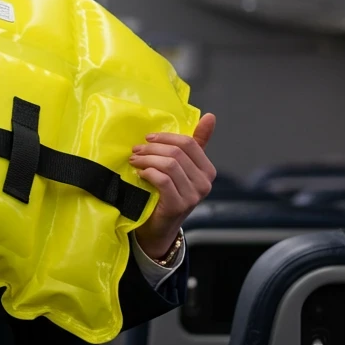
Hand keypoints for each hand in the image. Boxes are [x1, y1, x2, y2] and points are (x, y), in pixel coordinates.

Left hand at [131, 113, 216, 259]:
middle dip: (153, 148)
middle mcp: (205, 183)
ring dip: (147, 159)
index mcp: (207, 170)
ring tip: (134, 160)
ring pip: (169, 165)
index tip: (148, 138)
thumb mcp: (181, 169)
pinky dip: (148, 173)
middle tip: (136, 150)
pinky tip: (140, 173)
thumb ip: (194, 144)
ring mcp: (193, 196)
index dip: (166, 137)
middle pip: (177, 153)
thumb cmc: (167, 194)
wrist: (158, 228)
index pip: (189, 143)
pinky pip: (163, 180)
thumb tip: (210, 116)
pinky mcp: (179, 205)